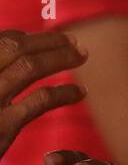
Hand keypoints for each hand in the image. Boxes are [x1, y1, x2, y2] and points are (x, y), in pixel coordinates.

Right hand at [0, 30, 86, 158]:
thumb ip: (2, 75)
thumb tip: (18, 49)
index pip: (0, 41)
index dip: (27, 38)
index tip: (48, 40)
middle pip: (14, 47)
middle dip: (48, 41)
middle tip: (75, 41)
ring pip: (29, 68)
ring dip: (60, 58)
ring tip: (82, 57)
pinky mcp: (2, 126)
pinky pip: (39, 100)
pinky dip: (63, 93)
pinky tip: (80, 93)